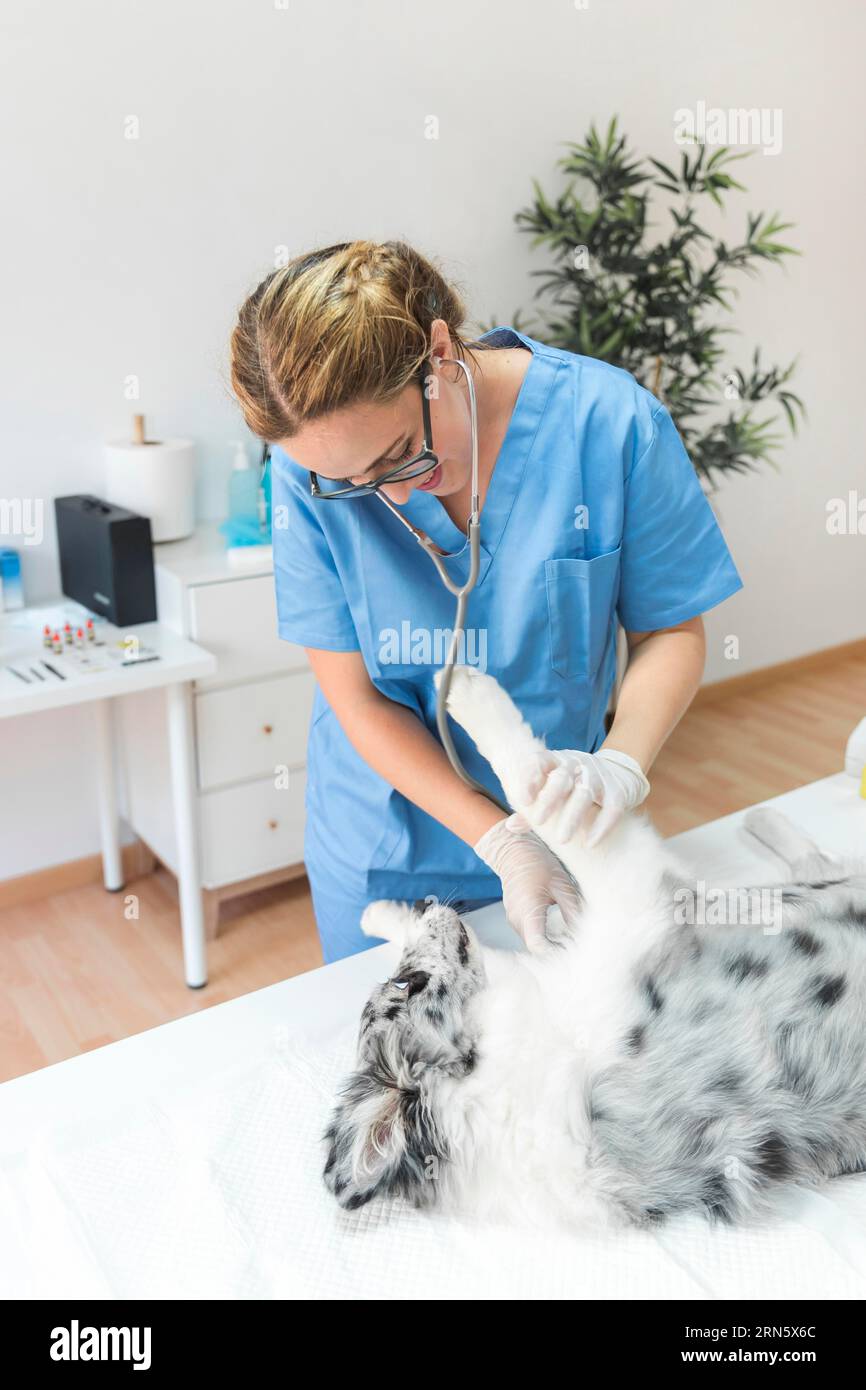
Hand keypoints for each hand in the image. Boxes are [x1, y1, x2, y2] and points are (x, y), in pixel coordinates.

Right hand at [473, 812, 582, 951]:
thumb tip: (586, 932)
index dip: (556, 954)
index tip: (574, 954)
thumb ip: (572, 910)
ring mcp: (514, 920)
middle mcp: (517, 919)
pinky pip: (530, 935)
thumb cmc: (538, 863)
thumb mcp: (561, 884)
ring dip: (551, 944)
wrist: (514, 850)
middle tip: (581, 949)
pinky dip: (545, 936)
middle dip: (557, 951)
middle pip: (537, 948)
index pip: (538, 946)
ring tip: (574, 940)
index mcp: (528, 910)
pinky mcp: (516, 918)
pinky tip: (562, 930)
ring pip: (534, 943)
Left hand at [517, 747, 649, 846]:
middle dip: (549, 799)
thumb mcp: (551, 787)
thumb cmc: (572, 785)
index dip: (530, 778)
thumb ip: (531, 807)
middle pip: (562, 778)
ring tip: (562, 840)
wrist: (619, 772)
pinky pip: (612, 808)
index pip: (540, 762)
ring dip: (572, 817)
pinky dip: (601, 826)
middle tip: (538, 822)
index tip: (522, 800)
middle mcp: (576, 764)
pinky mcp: (617, 791)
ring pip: (585, 793)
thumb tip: (511, 826)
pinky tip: (590, 843)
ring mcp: (598, 776)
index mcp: (556, 760)